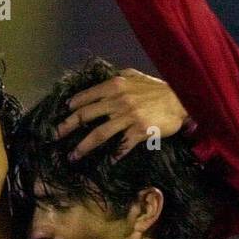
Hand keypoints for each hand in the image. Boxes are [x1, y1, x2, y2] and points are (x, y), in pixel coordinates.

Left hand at [55, 69, 188, 161]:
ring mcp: (128, 117)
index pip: (86, 96)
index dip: (73, 106)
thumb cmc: (158, 88)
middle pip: (86, 116)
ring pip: (99, 134)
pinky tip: (108, 162)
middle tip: (56, 136)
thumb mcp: (136, 76)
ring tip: (73, 156)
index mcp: (115, 85)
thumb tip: (104, 81)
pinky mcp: (139, 132)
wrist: (182, 99)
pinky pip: (122, 146)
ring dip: (84, 147)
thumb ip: (120, 78)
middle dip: (67, 127)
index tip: (64, 113)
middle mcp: (118, 101)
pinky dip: (114, 156)